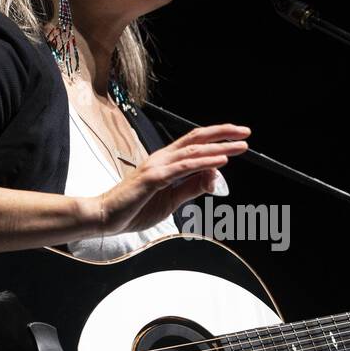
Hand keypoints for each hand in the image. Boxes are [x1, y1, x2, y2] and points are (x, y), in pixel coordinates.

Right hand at [97, 124, 248, 234]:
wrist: (104, 217)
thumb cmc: (133, 209)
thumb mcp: (171, 201)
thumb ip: (191, 188)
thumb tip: (214, 178)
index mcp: (165, 162)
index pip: (195, 143)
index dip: (217, 137)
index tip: (238, 138)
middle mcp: (162, 159)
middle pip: (197, 139)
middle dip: (223, 134)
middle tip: (245, 133)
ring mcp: (156, 167)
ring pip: (193, 152)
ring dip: (219, 148)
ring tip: (239, 146)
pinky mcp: (153, 179)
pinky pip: (182, 168)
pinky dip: (203, 163)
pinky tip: (219, 161)